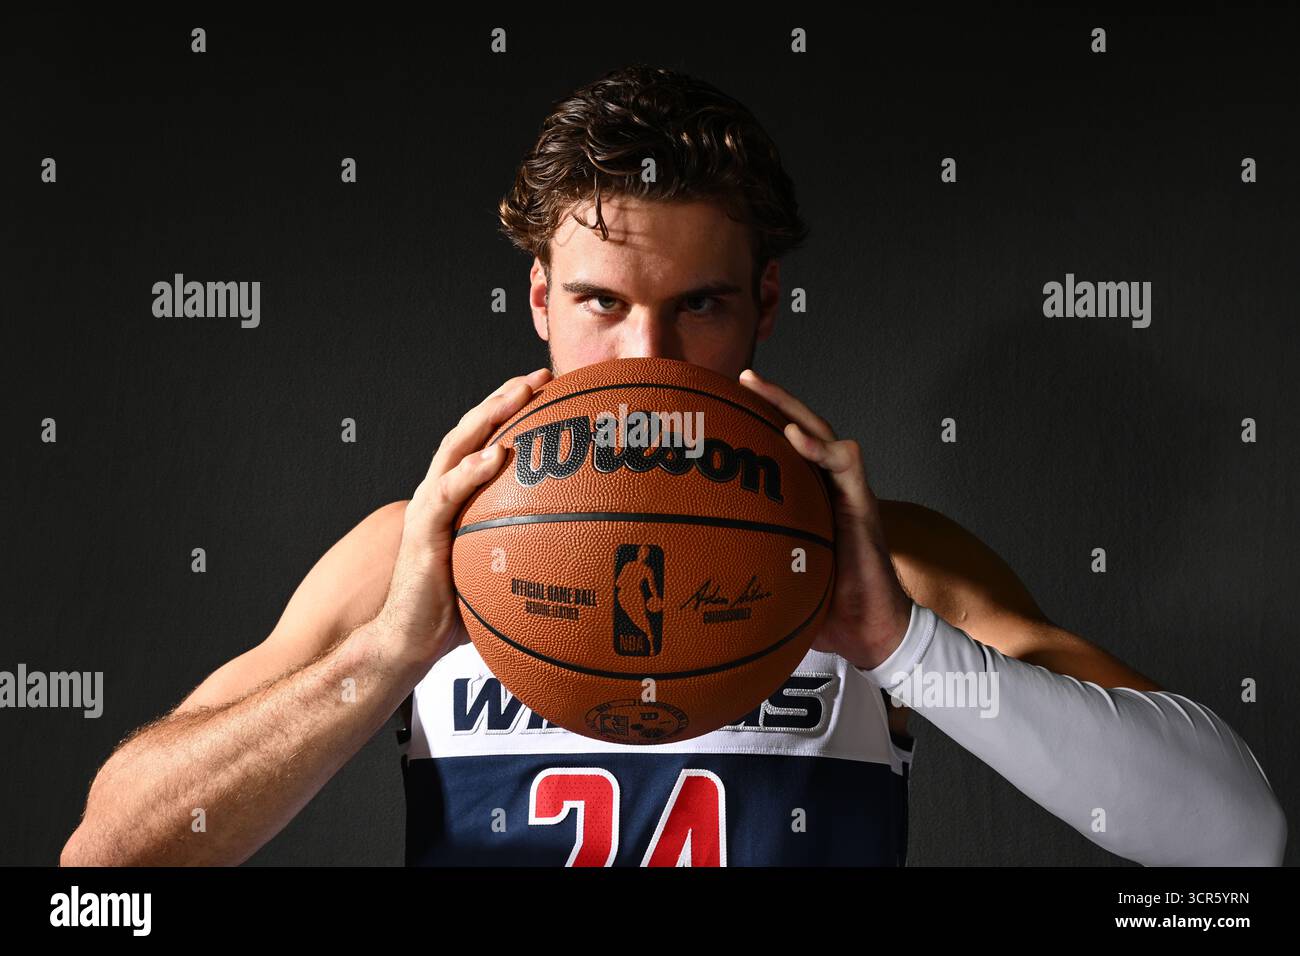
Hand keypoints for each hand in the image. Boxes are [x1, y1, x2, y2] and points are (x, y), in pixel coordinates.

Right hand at [377, 367, 552, 667]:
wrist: (408, 641)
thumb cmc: (456, 612)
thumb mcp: (501, 573)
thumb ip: (532, 555)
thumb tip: (588, 558)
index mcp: (458, 497)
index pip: (486, 441)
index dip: (515, 412)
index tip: (552, 389)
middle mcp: (440, 493)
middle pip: (473, 431)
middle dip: (506, 398)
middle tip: (543, 375)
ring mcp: (428, 509)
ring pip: (456, 448)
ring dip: (488, 417)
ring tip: (519, 393)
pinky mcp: (422, 533)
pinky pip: (446, 496)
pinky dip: (469, 472)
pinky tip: (494, 456)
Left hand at [738, 368, 912, 669]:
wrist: (870, 632)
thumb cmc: (821, 611)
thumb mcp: (770, 586)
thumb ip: (737, 573)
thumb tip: (682, 586)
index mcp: (805, 502)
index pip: (780, 454)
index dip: (754, 429)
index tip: (719, 410)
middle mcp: (825, 490)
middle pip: (798, 431)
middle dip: (770, 401)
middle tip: (737, 379)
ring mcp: (846, 493)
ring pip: (821, 433)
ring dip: (792, 406)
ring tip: (759, 387)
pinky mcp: (863, 505)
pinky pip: (846, 463)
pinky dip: (821, 447)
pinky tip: (796, 437)